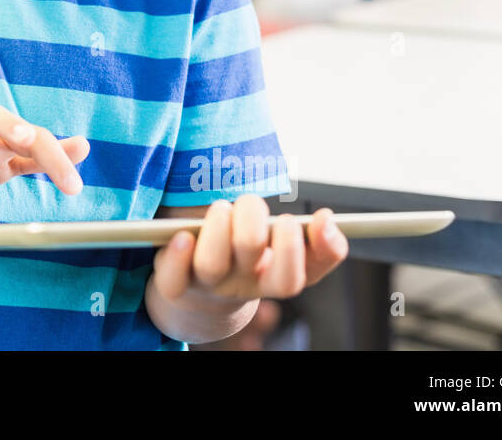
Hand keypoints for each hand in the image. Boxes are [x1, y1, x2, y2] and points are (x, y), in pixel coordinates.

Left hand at [150, 195, 347, 312]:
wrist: (200, 296)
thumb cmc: (246, 260)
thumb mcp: (284, 253)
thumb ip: (316, 240)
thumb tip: (328, 219)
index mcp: (272, 279)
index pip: (294, 278)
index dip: (295, 249)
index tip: (293, 220)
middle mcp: (241, 285)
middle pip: (251, 256)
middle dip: (254, 225)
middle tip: (251, 205)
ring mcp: (207, 285)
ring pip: (212, 265)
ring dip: (218, 230)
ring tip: (221, 208)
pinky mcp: (176, 286)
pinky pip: (173, 279)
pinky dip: (177, 257)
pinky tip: (183, 237)